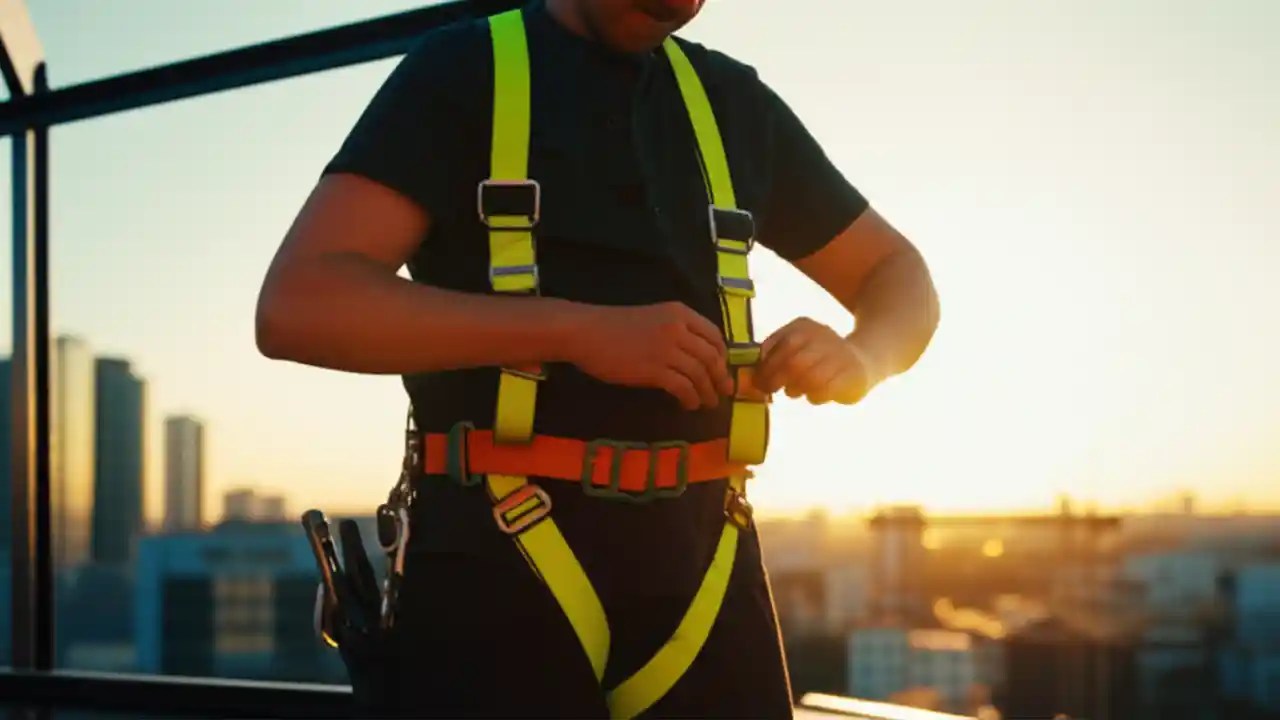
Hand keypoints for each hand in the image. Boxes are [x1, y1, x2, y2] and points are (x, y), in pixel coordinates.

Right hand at [566, 302, 734, 410]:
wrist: (587, 332)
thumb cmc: (615, 326)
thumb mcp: (653, 318)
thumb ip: (676, 330)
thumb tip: (697, 355)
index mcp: (680, 313)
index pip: (714, 335)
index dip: (722, 356)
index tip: (722, 369)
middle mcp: (678, 329)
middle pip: (711, 356)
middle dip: (720, 378)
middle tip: (723, 392)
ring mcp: (667, 349)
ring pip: (700, 374)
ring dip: (707, 392)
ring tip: (708, 403)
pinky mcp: (655, 370)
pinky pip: (683, 387)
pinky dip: (690, 399)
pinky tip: (688, 405)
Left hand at [757, 318, 880, 404]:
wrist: (862, 358)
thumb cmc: (819, 357)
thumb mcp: (796, 347)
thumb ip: (773, 357)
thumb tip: (749, 377)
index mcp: (804, 326)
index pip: (780, 344)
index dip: (765, 366)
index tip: (757, 381)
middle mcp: (822, 337)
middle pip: (793, 362)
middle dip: (775, 380)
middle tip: (769, 391)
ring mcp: (840, 355)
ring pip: (810, 378)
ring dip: (795, 388)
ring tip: (793, 391)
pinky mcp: (852, 374)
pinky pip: (827, 390)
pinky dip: (814, 396)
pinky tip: (812, 396)